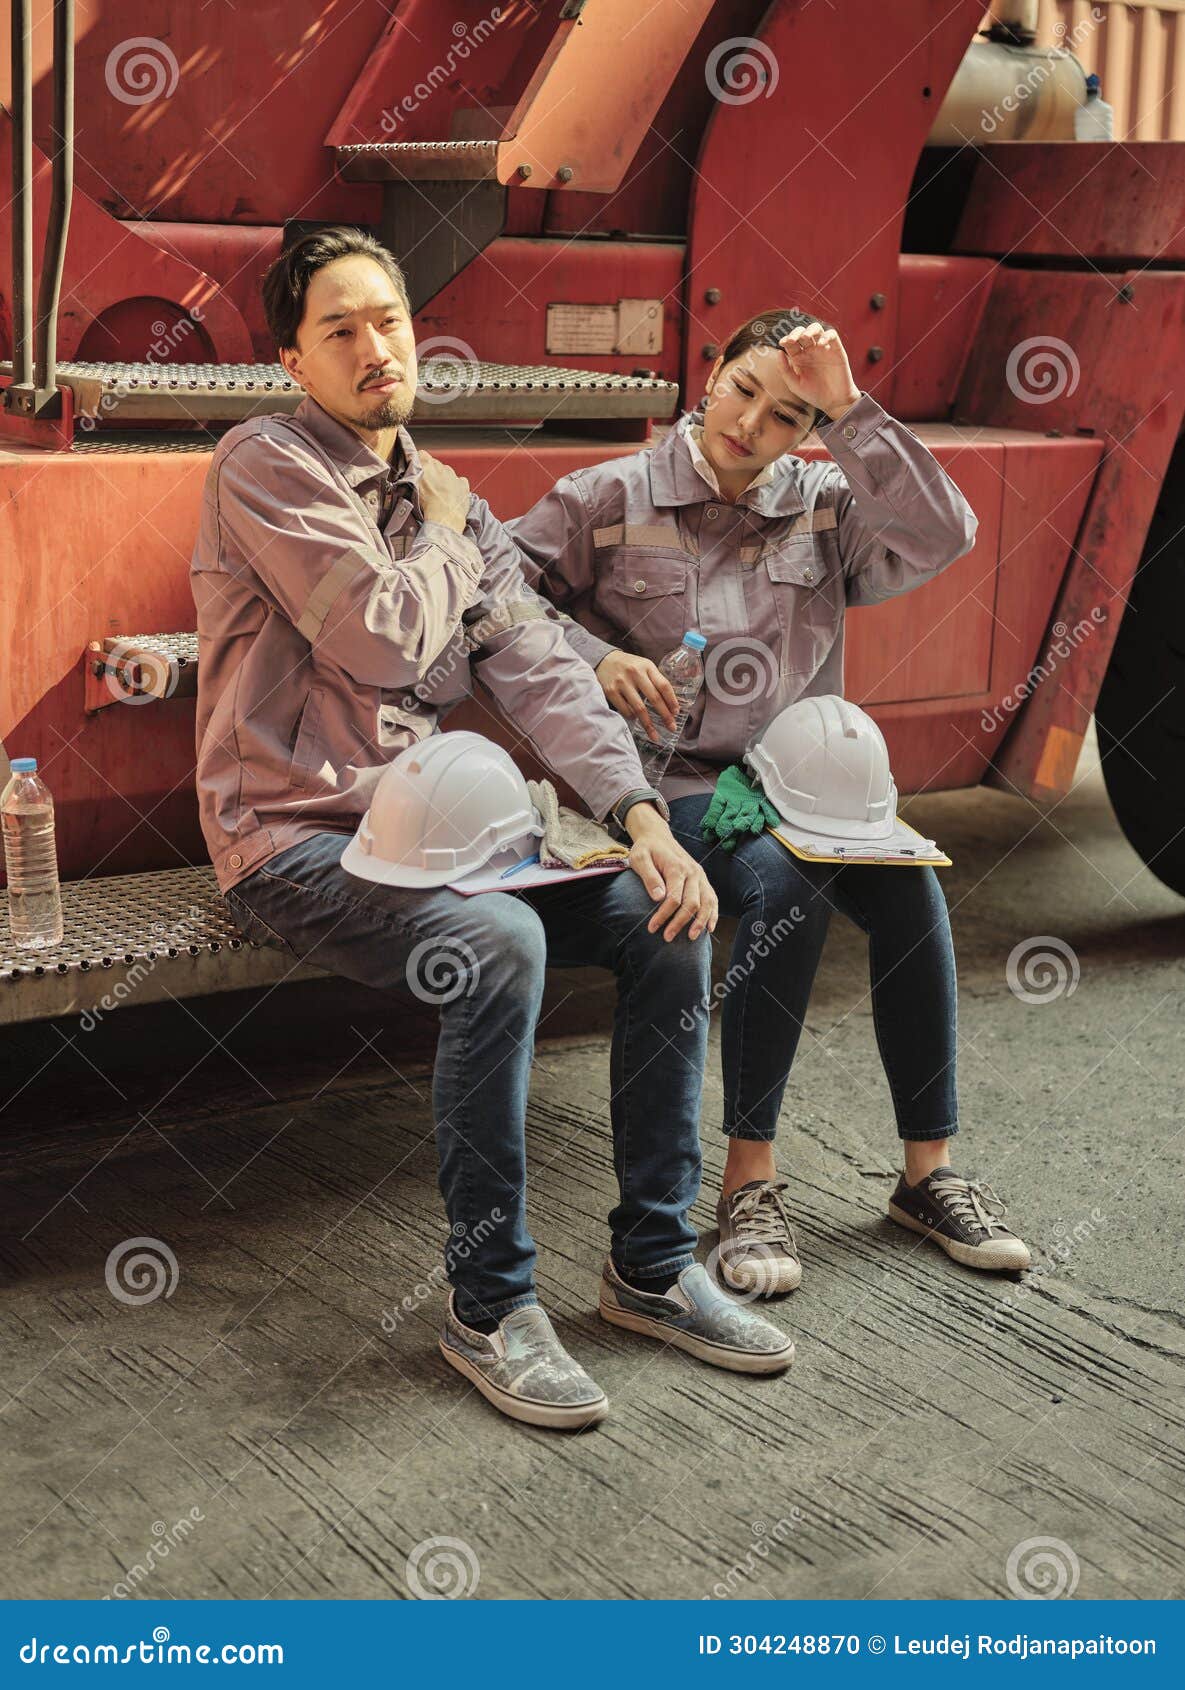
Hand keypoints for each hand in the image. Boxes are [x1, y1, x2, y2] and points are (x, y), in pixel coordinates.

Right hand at [418, 451, 470, 534]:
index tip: (417, 471)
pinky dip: (456, 486)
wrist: (444, 516)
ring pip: (447, 473)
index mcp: (427, 464)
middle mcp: (441, 466)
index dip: (419, 462)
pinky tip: (451, 495)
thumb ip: (411, 475)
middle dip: (432, 473)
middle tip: (428, 487)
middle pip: (435, 465)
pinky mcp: (463, 484)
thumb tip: (410, 472)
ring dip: (443, 480)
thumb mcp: (411, 487)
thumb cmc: (427, 504)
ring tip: (439, 494)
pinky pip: (459, 481)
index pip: (421, 455)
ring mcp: (453, 475)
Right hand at [595, 649, 678, 741]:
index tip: (676, 713)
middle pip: (654, 698)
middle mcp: (635, 673)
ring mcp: (622, 683)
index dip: (672, 701)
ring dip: (648, 724)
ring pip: (639, 709)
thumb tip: (670, 704)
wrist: (604, 659)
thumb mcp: (644, 666)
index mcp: (647, 666)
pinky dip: (632, 717)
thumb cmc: (629, 666)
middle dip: (665, 716)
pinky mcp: (610, 691)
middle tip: (672, 728)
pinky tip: (635, 718)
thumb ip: (655, 680)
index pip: (664, 685)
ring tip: (655, 735)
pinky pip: (625, 710)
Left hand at [624, 806, 717, 941]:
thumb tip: (658, 898)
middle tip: (667, 937)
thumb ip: (649, 877)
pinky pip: (712, 899)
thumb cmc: (646, 849)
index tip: (652, 928)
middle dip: (680, 922)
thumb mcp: (640, 858)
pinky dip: (713, 914)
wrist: (657, 836)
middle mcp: (692, 872)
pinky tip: (709, 928)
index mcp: (677, 867)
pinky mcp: (702, 880)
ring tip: (691, 938)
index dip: (663, 915)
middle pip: (691, 903)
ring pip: (706, 902)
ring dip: (700, 922)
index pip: (673, 898)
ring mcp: (700, 876)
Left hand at [777, 322, 859, 421]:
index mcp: (799, 357)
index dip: (786, 339)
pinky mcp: (836, 350)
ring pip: (817, 329)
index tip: (783, 342)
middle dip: (796, 333)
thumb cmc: (813, 394)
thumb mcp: (795, 385)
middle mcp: (810, 351)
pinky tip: (821, 344)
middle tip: (792, 340)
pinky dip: (826, 335)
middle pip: (802, 333)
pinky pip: (832, 335)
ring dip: (810, 330)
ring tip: (806, 337)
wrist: (834, 402)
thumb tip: (778, 352)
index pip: (791, 342)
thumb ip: (784, 370)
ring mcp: (823, 349)